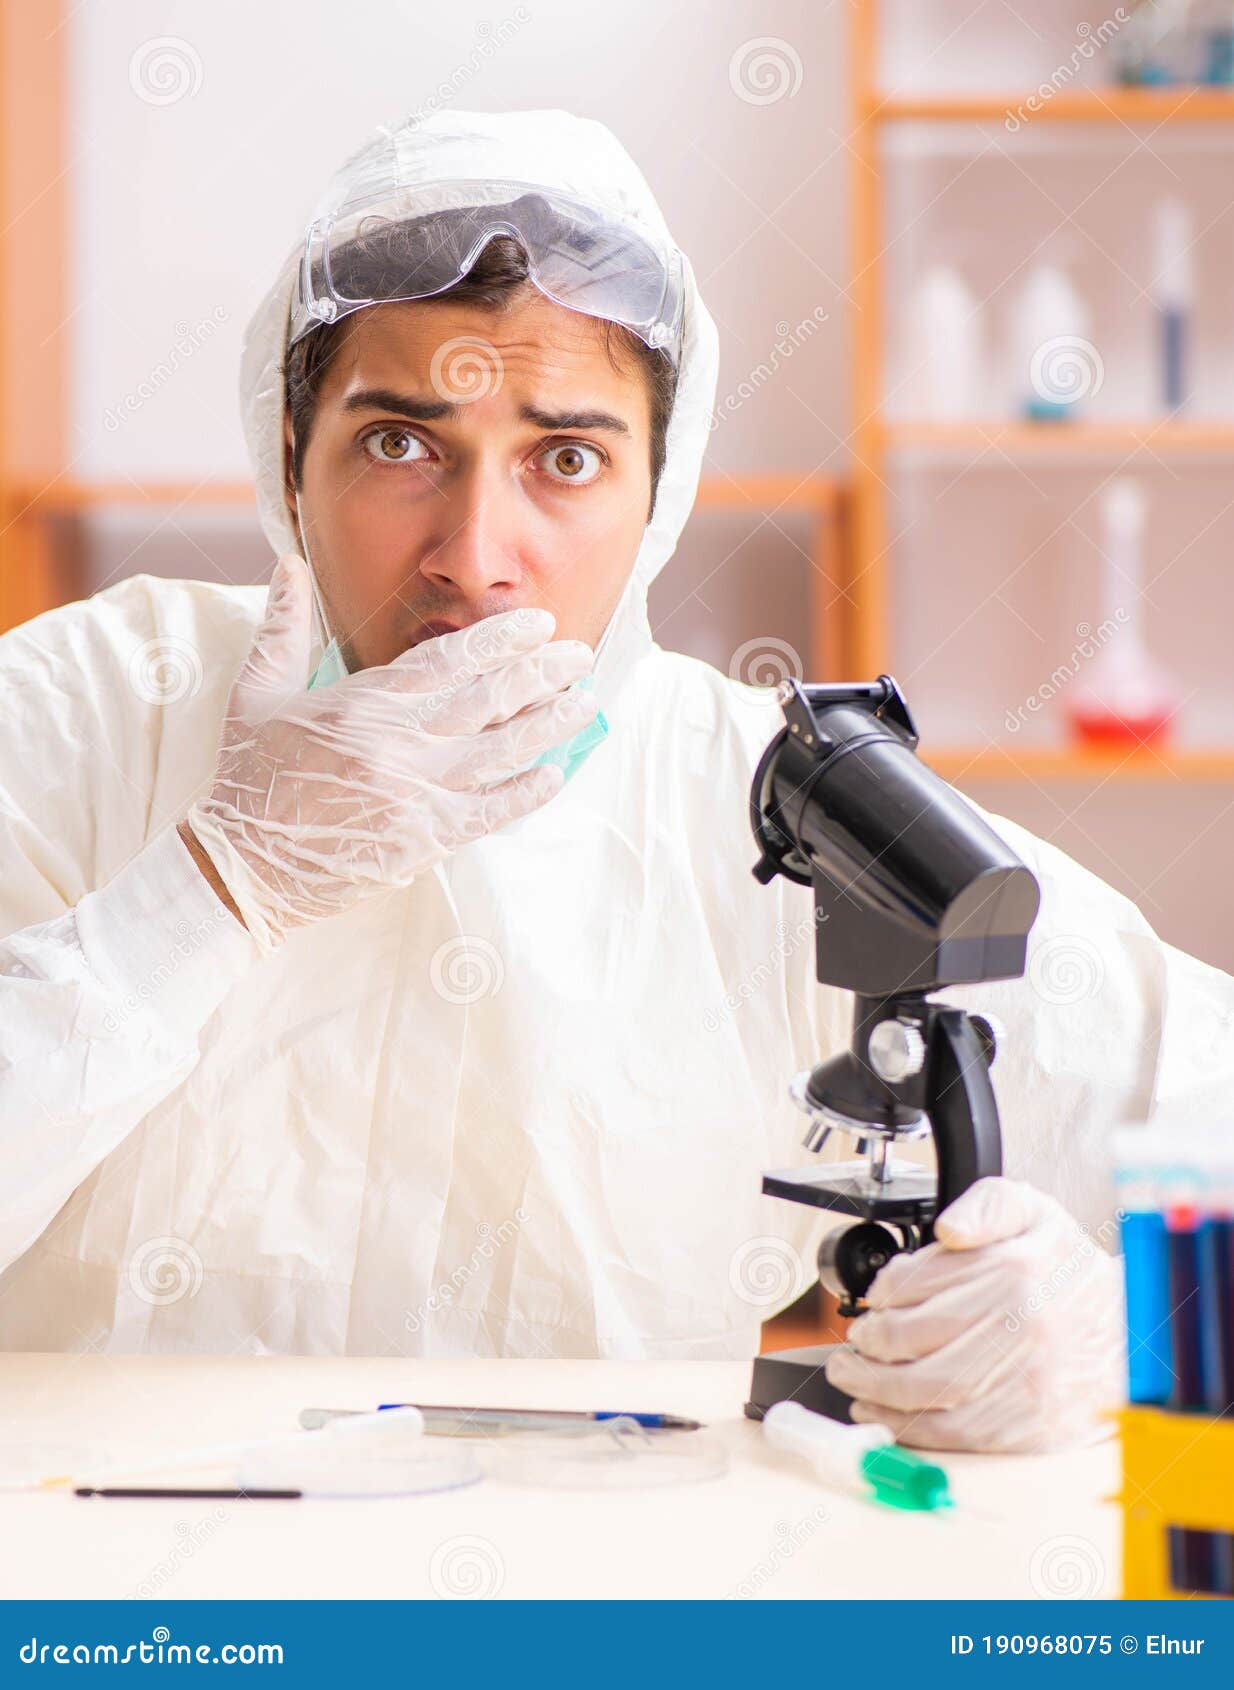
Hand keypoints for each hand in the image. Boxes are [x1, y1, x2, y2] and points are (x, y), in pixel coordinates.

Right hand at [184, 554, 595, 951]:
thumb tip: (290, 565)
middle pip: (489, 699)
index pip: (450, 659)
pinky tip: (555, 773)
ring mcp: (415, 795)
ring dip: (548, 725)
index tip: (540, 622)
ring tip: (584, 702)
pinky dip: (525, 792)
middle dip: (542, 672)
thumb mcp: (254, 693)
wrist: (242, 869)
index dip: (502, 638)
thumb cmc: (250, 778)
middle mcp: (398, 744)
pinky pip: (489, 811)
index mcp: (364, 702)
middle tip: (581, 654)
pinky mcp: (423, 841)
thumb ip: (283, 627)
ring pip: (500, 751)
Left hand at [824, 1176, 1124, 1452]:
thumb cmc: (1069, 1274)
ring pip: (925, 1392)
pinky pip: (953, 1433)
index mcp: (1014, 1270)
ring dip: (874, 1387)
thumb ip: (986, 1204)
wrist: (1130, 1333)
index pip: (917, 1284)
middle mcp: (1019, 1328)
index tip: (871, 1298)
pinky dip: (908, 1427)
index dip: (882, 1293)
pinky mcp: (1028, 1427)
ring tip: (854, 1377)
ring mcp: (1024, 1382)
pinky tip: (884, 1411)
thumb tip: (948, 1229)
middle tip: (855, 1343)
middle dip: (868, 1344)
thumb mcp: (1034, 1213)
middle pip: (912, 1341)